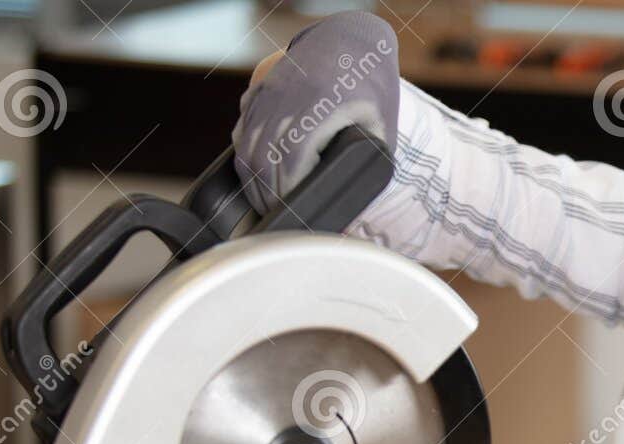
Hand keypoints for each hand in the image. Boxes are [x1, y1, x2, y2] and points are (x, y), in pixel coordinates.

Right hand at [231, 11, 400, 214]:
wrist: (349, 42)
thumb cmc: (371, 91)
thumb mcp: (381, 130)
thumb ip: (366, 170)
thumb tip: (352, 221)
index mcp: (321, 107)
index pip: (291, 159)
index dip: (287, 191)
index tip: (294, 212)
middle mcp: (289, 99)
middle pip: (263, 158)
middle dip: (268, 195)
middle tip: (279, 218)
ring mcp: (270, 93)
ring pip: (247, 147)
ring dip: (253, 181)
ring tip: (266, 204)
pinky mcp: (259, 91)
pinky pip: (243, 131)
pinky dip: (247, 158)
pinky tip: (257, 177)